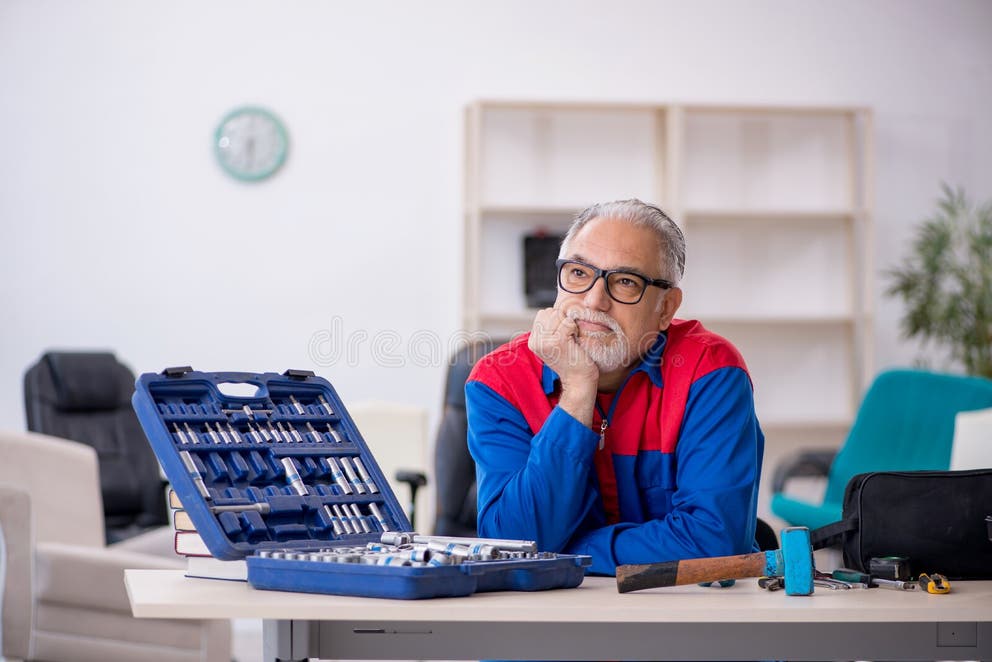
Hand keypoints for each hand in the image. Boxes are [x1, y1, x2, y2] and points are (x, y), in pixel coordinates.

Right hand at [528, 307, 597, 424]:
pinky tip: (574, 341)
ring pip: (558, 315)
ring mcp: (545, 341)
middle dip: (562, 320)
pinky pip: (568, 322)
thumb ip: (548, 329)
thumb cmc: (571, 361)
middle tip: (568, 337)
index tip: (562, 335)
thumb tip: (553, 311)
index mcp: (533, 341)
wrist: (578, 380)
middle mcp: (536, 341)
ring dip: (569, 324)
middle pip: (549, 312)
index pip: (543, 314)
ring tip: (570, 339)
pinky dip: (575, 329)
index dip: (556, 319)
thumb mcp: (554, 344)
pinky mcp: (557, 341)